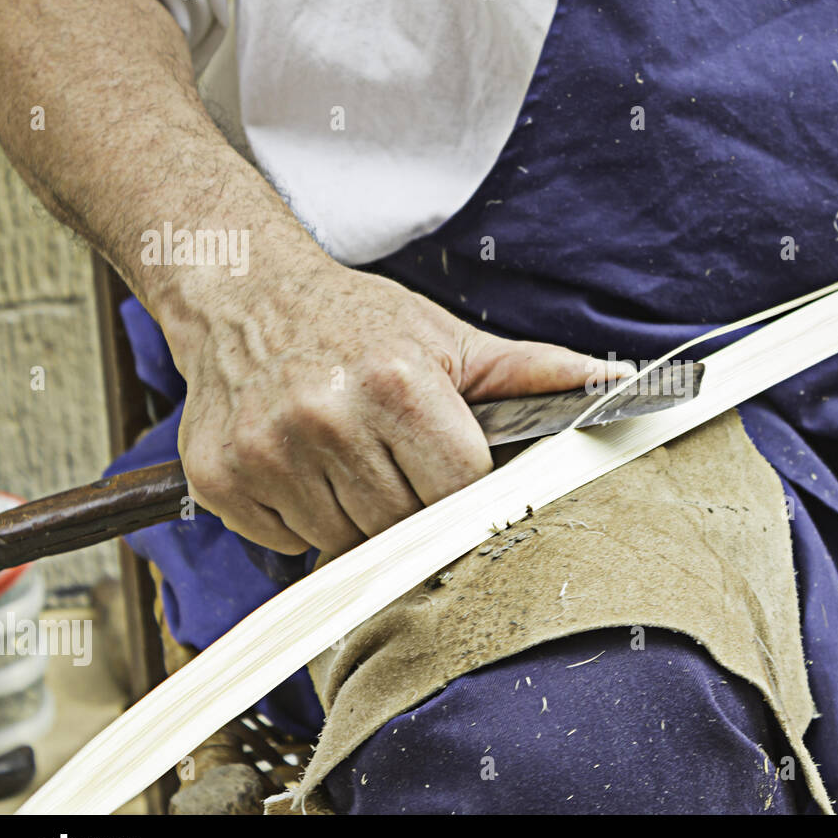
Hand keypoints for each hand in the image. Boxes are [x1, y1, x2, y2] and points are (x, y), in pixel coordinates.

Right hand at [171, 256, 620, 556]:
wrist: (244, 294)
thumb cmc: (358, 322)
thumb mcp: (450, 339)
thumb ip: (533, 371)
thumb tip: (616, 385)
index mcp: (396, 383)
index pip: (459, 492)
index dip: (462, 491)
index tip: (452, 475)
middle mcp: (326, 417)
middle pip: (403, 526)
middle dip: (410, 506)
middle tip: (393, 461)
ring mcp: (267, 452)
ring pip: (345, 543)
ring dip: (355, 516)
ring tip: (346, 456)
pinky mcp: (221, 479)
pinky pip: (287, 543)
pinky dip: (301, 519)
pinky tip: (302, 466)